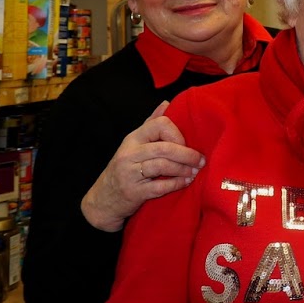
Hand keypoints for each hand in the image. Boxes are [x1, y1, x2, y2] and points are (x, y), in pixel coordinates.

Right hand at [81, 101, 204, 231]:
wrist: (103, 198)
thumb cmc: (125, 168)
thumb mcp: (134, 144)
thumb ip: (151, 124)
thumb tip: (167, 104)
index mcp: (133, 138)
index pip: (159, 125)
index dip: (177, 133)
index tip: (187, 143)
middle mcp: (129, 153)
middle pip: (164, 148)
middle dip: (186, 154)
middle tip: (200, 160)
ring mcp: (130, 173)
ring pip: (162, 166)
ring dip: (183, 169)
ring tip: (194, 172)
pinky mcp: (133, 192)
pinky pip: (159, 187)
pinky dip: (176, 184)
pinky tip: (185, 182)